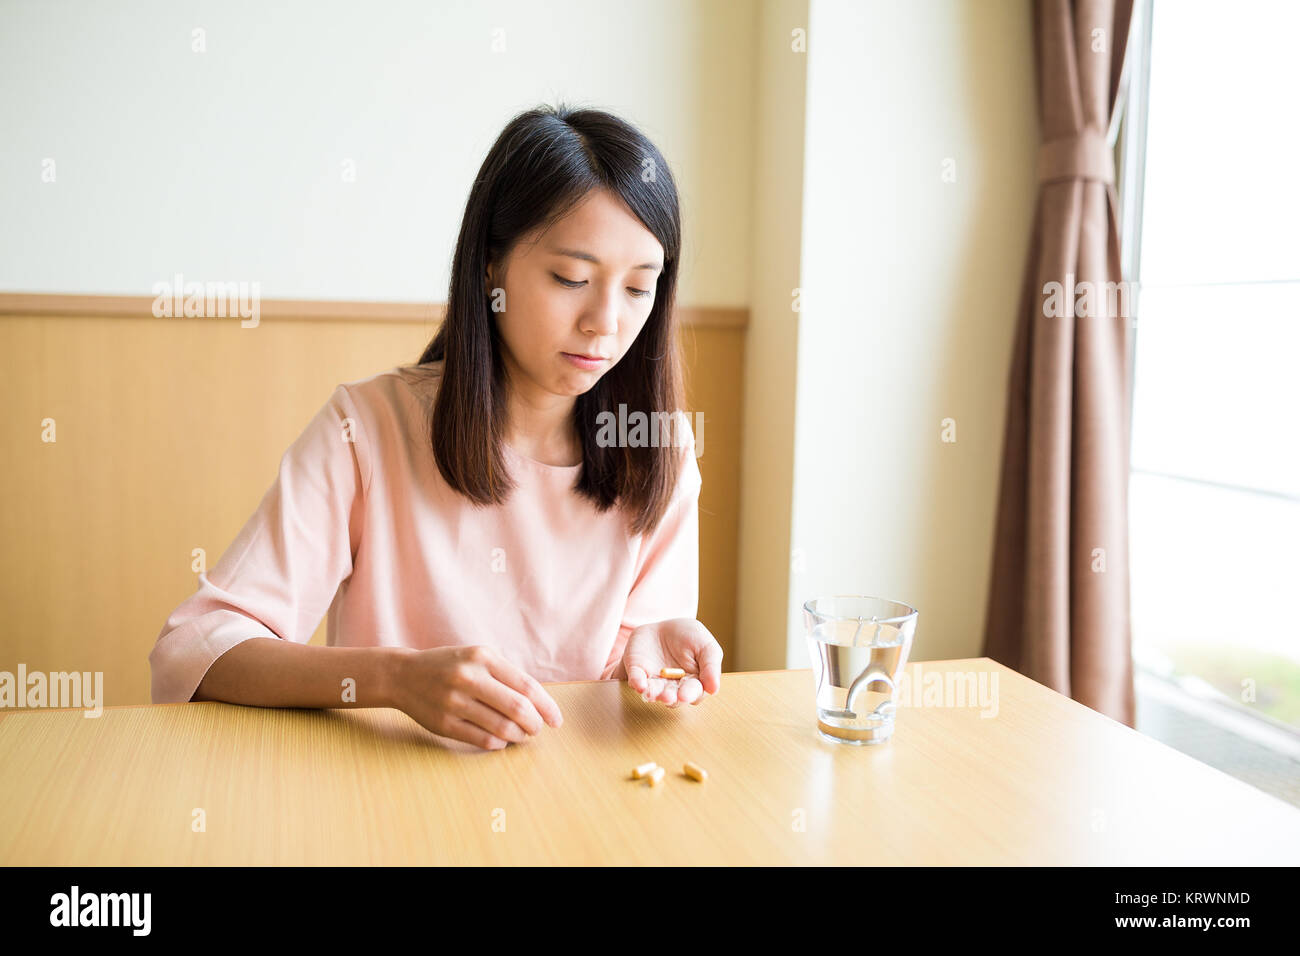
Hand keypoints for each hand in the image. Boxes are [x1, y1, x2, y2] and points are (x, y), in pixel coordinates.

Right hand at [388, 645, 562, 750]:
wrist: (404, 675)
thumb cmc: (450, 667)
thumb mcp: (477, 658)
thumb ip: (506, 676)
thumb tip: (540, 704)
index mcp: (483, 657)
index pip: (527, 686)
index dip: (547, 707)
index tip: (556, 721)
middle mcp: (469, 677)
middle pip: (518, 709)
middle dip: (535, 724)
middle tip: (537, 730)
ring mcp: (455, 701)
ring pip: (502, 728)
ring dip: (519, 736)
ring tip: (521, 735)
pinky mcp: (444, 724)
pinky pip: (484, 740)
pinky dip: (500, 743)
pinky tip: (501, 739)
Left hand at [623, 617, 722, 705]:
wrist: (666, 624)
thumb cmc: (690, 637)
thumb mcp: (707, 646)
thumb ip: (711, 666)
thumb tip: (714, 689)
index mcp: (692, 683)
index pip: (693, 692)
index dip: (689, 694)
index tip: (685, 695)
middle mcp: (672, 687)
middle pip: (672, 697)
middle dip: (670, 698)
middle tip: (668, 697)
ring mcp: (654, 681)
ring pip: (653, 692)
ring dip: (652, 694)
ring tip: (651, 694)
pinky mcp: (637, 672)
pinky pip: (636, 679)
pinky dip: (637, 682)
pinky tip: (640, 685)